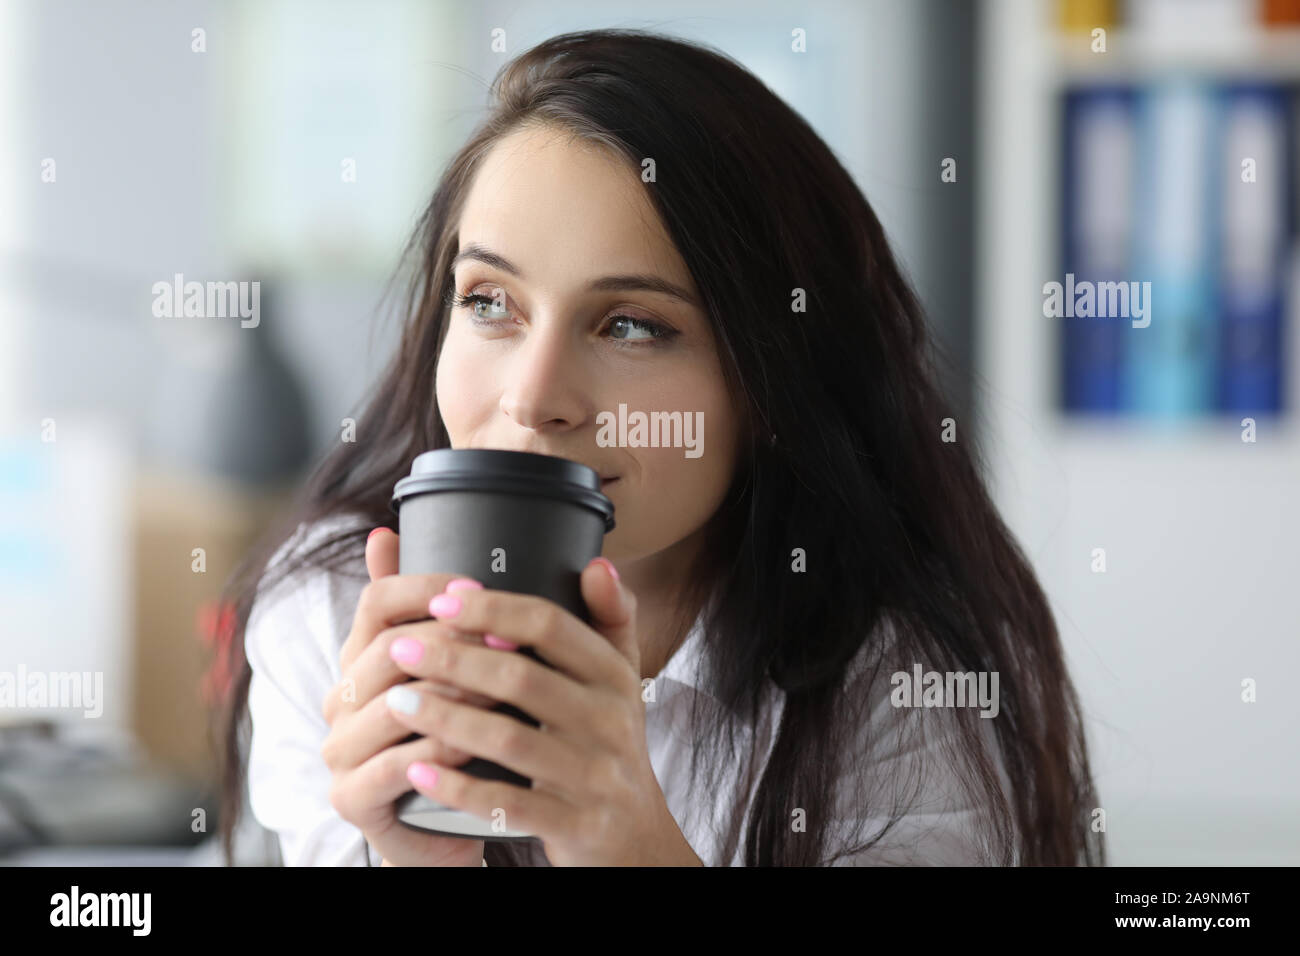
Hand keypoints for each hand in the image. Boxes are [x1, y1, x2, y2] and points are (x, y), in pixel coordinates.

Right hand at [320, 527, 494, 866]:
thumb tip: (386, 530)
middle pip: (387, 647)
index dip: (425, 588)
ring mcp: (341, 748)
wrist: (451, 822)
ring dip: (452, 694)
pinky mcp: (353, 796)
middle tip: (508, 638)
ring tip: (504, 689)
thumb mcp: (461, 670)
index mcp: (365, 655)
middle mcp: (344, 696)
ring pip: (393, 705)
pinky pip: (394, 765)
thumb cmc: (464, 736)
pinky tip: (478, 743)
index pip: (377, 599)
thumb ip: (439, 607)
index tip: (479, 588)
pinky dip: (439, 751)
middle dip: (452, 641)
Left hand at [381, 558, 702, 865]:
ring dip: (446, 718)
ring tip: (396, 703)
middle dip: (454, 658)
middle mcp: (610, 719)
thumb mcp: (619, 683)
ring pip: (510, 739)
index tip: (441, 597)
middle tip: (399, 648)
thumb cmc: (607, 747)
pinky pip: (508, 803)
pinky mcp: (576, 824)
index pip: (551, 625)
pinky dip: (458, 786)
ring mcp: (594, 775)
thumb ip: (607, 621)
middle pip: (522, 677)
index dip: (494, 608)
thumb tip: (596, 564)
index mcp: (614, 675)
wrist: (636, 838)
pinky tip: (418, 769)